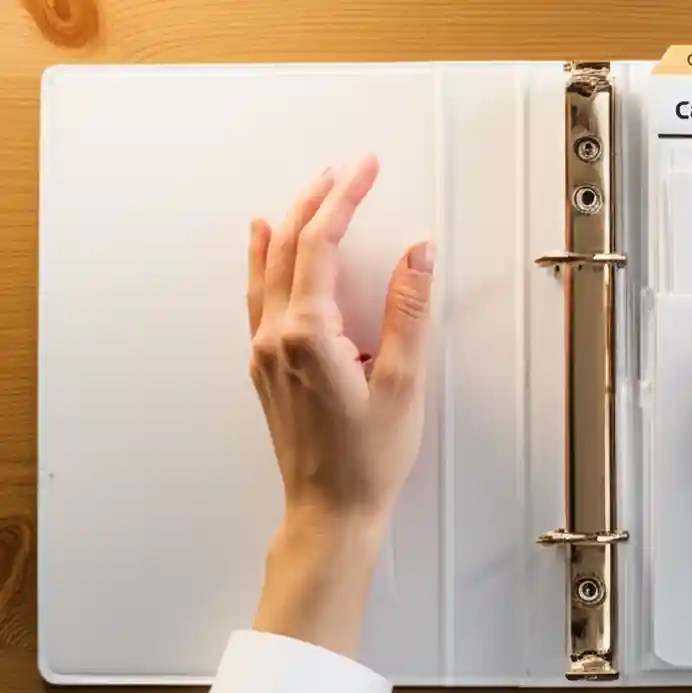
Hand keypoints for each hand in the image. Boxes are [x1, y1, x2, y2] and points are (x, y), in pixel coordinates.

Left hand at [245, 156, 434, 655]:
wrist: (329, 510)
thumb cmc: (367, 459)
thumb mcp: (403, 381)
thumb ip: (409, 310)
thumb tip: (418, 254)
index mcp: (307, 334)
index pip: (321, 244)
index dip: (345, 199)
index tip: (365, 169)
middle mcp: (274, 336)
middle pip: (288, 245)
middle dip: (318, 198)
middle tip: (348, 169)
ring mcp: (263, 351)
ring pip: (268, 265)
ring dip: (291, 221)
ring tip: (312, 189)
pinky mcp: (264, 366)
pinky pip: (258, 293)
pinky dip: (264, 257)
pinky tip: (262, 241)